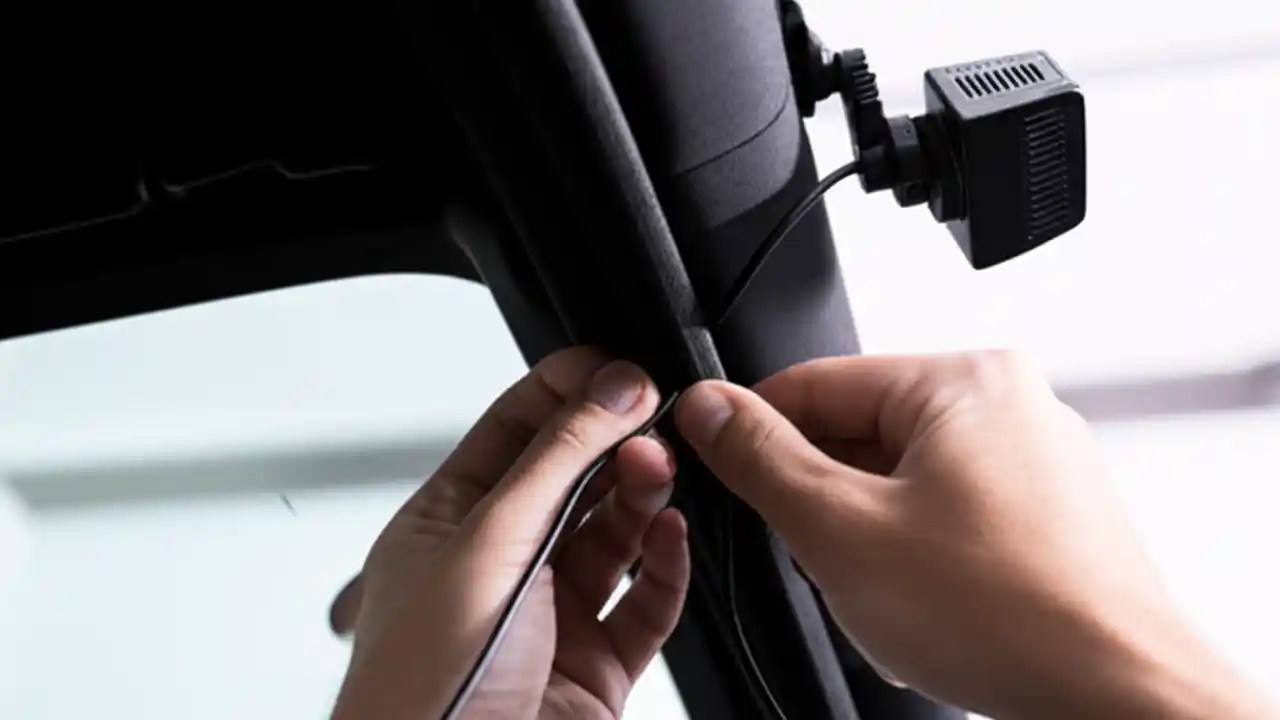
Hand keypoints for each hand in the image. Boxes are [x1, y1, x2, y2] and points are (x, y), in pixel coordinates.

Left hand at [331, 348, 689, 719]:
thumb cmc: (426, 687)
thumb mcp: (487, 547)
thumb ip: (556, 462)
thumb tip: (611, 385)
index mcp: (449, 525)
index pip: (513, 431)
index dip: (567, 392)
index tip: (620, 368)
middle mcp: (502, 565)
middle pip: (574, 479)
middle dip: (614, 445)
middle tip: (655, 420)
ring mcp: (552, 615)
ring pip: (615, 536)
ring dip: (643, 499)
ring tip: (660, 474)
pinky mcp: (597, 666)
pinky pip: (646, 602)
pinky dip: (667, 566)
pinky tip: (673, 536)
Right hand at [675, 351, 1275, 719]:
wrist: (1115, 697)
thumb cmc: (1006, 616)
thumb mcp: (841, 530)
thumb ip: (761, 459)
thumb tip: (711, 408)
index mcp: (963, 380)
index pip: (816, 380)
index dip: (754, 428)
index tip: (715, 459)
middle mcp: (1009, 404)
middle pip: (861, 430)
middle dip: (823, 495)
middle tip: (817, 553)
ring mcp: (1034, 460)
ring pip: (901, 477)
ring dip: (866, 530)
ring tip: (883, 589)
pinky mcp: (1046, 512)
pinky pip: (947, 511)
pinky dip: (916, 550)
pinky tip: (922, 601)